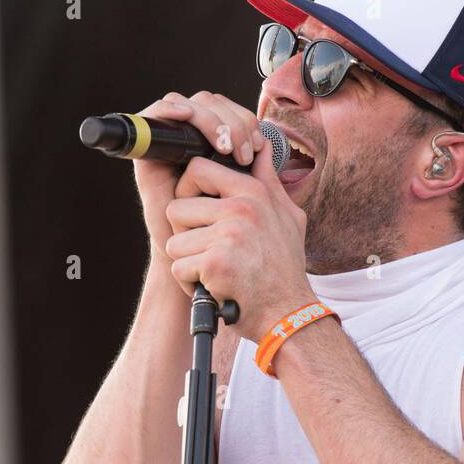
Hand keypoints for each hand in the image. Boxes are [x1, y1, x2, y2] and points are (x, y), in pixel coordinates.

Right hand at [131, 90, 264, 259]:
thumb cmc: (221, 231)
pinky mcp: (149, 150)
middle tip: (243, 152)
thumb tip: (270, 142)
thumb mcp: (246, 198)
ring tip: (225, 147)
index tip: (258, 145)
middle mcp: (192, 140)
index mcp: (215, 145)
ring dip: (209, 119)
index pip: (229, 110)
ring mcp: (171, 144)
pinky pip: (155, 114)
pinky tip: (186, 117)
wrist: (194, 260)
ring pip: (188, 104)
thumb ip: (258, 172)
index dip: (244, 118)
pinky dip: (171, 109)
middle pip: (210, 103)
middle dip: (232, 121)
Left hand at [164, 142, 310, 340]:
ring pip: (174, 242)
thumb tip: (260, 149)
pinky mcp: (216, 263)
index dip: (187, 190)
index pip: (197, 169)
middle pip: (176, 208)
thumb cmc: (285, 269)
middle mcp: (241, 209)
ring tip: (213, 273)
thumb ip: (269, 182)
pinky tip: (213, 288)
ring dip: (188, 263)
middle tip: (206, 252)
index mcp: (253, 193)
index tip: (197, 214)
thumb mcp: (288, 217)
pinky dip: (191, 285)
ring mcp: (228, 236)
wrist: (289, 314)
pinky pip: (179, 269)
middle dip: (184, 235)